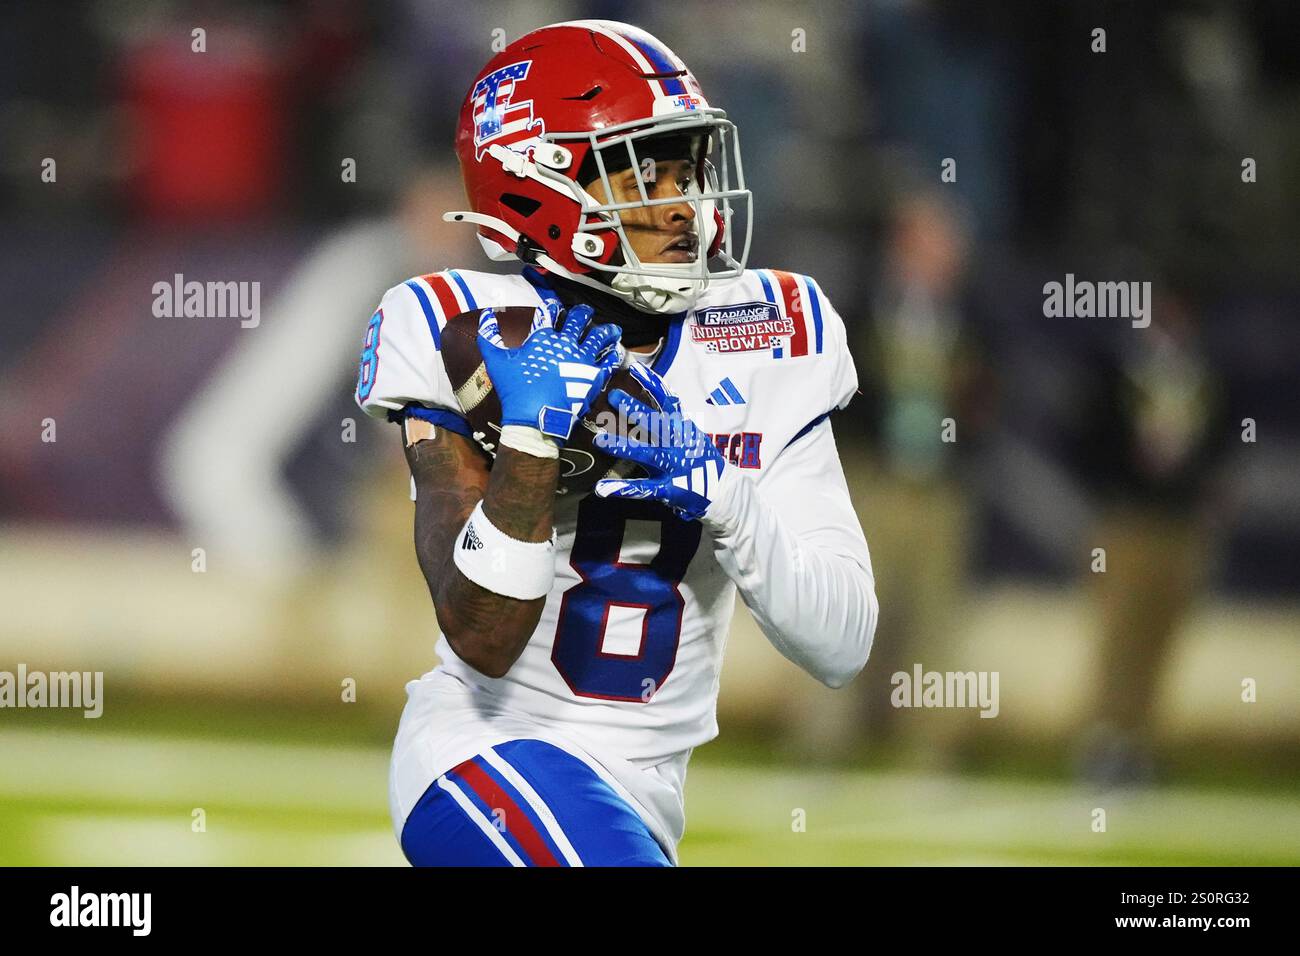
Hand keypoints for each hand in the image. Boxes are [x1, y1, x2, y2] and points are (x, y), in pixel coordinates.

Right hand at [477, 302, 621, 444]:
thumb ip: (489, 336)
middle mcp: (566, 344)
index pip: (550, 313)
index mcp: (544, 337)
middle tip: (586, 312)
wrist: (535, 418)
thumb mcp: (496, 361)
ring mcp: (583, 360)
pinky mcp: (594, 377)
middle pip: (579, 320)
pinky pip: (608, 361)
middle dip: (582, 313)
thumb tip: (485, 316)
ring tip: (613, 329)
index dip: (553, 307)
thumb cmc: (515, 389)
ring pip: (599, 338)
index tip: (556, 306)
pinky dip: (613, 355)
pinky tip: (615, 352)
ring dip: (606, 331)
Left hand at [593, 362, 729, 520]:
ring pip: (647, 454)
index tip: (634, 369)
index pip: (666, 402)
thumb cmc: (699, 457)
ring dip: (623, 446)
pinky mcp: (669, 489)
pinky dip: (622, 489)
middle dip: (635, 409)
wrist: (721, 489)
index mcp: (681, 429)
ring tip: (599, 440)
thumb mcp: (690, 432)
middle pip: (655, 424)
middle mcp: (677, 444)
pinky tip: (602, 488)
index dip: (652, 385)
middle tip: (613, 395)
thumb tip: (661, 390)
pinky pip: (643, 488)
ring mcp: (673, 466)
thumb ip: (673, 414)